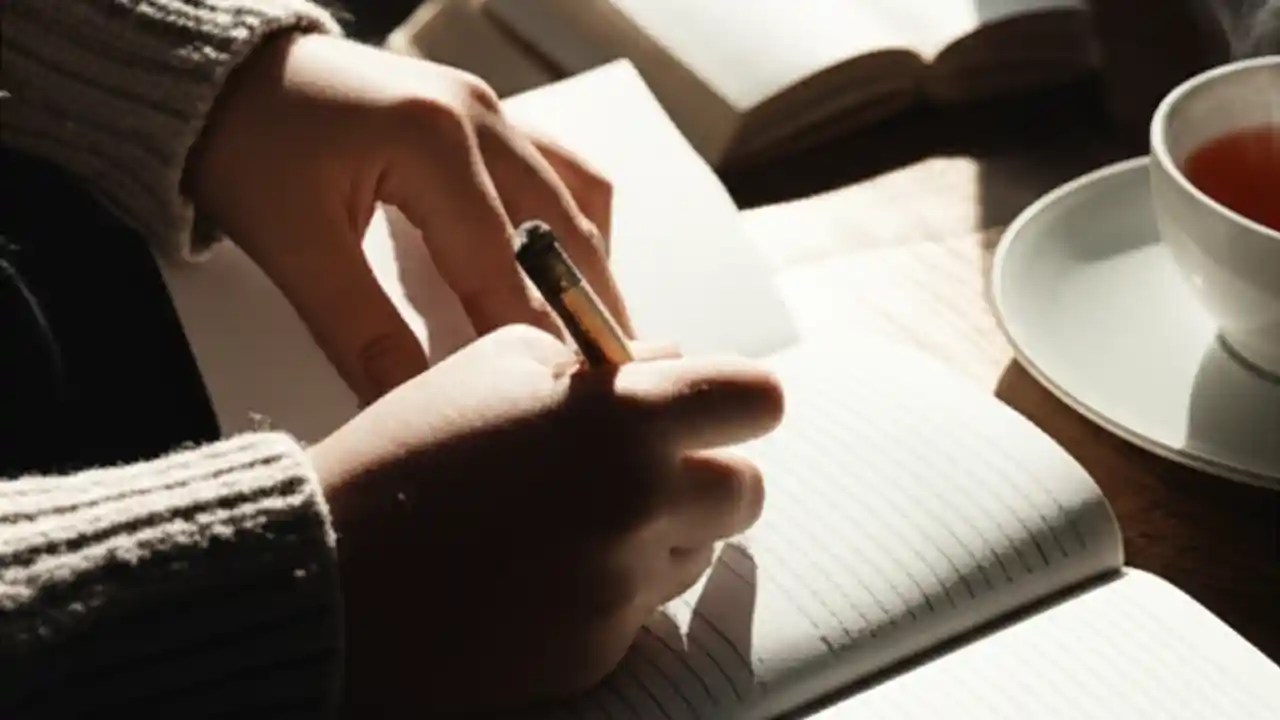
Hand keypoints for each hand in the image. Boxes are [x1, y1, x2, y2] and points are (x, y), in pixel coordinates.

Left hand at [187, 32, 628, 403]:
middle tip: (610, 374)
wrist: (220, 75)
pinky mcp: (482, 113)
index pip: (504, 261)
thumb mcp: (292, 246)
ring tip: (596, 326)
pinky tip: (567, 263)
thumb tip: (414, 401)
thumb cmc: (245, 145)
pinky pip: (557, 166)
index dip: (535, 333)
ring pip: (576, 191)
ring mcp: (488, 107)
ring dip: (593, 261)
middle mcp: (478, 115)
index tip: (563, 394)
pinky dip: (574, 220)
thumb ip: (360, 331)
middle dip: (590, 303)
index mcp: (434, 142)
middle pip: (565, 226)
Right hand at [309, 326, 783, 713]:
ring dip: (660, 534)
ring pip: (699, 553)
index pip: (758, 399)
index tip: (713, 407)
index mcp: (624, 417)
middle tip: (641, 470)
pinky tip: (541, 574)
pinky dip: (610, 591)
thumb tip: (669, 366)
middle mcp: (641, 501)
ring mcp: (623, 585)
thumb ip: (601, 360)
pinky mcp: (600, 649)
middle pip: (746, 489)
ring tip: (571, 522)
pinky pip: (643, 610)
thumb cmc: (408, 455)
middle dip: (705, 476)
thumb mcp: (497, 365)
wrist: (330, 576)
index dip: (737, 401)